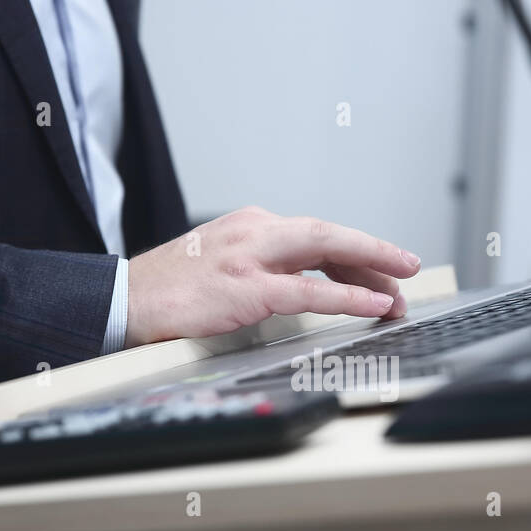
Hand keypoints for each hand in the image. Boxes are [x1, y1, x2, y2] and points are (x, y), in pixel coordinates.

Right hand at [124, 206, 419, 345]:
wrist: (121, 301)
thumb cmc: (168, 292)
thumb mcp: (220, 267)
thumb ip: (259, 268)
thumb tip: (300, 287)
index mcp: (250, 225)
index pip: (315, 234)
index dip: (354, 251)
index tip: (382, 268)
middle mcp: (254, 230)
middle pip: (328, 234)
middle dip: (373, 251)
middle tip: (408, 267)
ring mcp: (249, 256)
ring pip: (326, 250)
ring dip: (371, 267)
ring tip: (402, 286)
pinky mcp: (245, 288)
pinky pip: (309, 291)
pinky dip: (348, 297)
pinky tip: (374, 304)